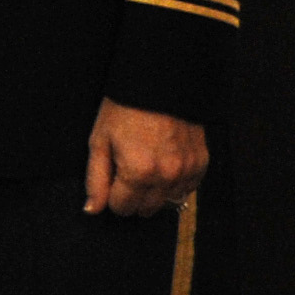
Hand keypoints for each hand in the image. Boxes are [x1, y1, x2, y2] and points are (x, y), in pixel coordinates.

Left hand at [84, 99, 206, 215]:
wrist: (160, 85)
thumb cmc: (125, 110)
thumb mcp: (100, 141)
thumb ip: (96, 179)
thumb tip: (92, 209)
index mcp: (138, 172)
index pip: (122, 208)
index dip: (112, 195)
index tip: (112, 179)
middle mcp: (166, 177)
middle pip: (145, 209)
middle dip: (132, 196)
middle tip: (127, 172)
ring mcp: (187, 172)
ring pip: (167, 202)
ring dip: (155, 192)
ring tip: (146, 166)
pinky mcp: (201, 164)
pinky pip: (187, 189)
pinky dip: (175, 184)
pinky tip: (164, 166)